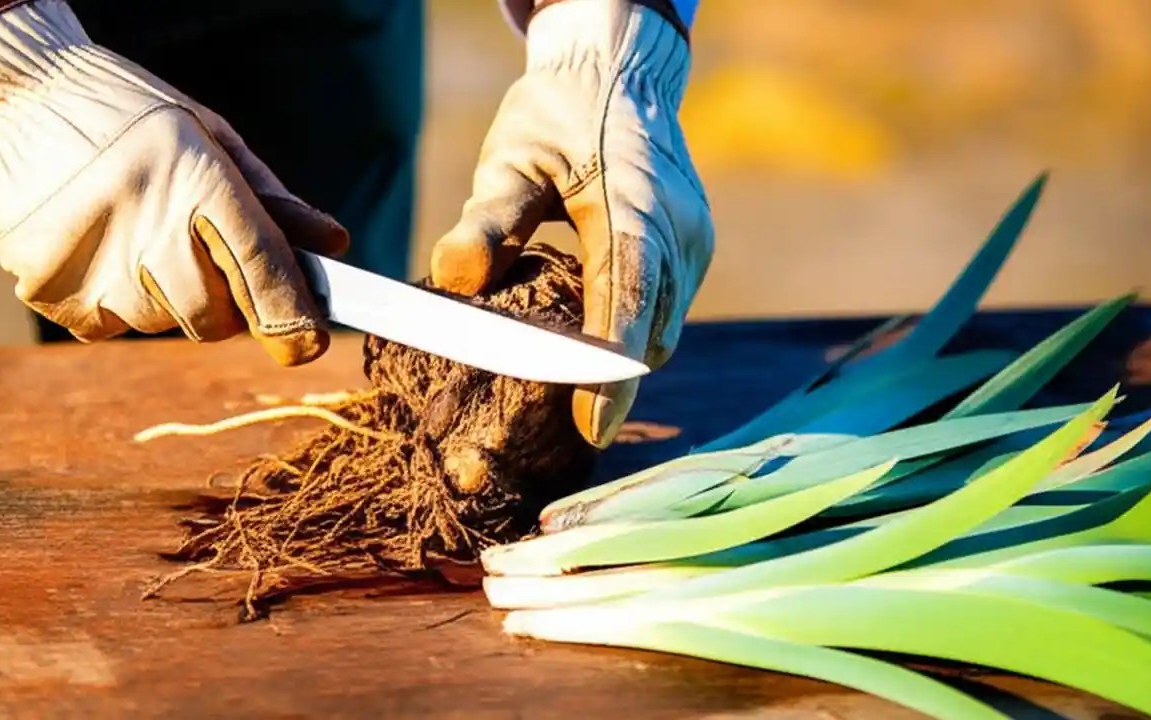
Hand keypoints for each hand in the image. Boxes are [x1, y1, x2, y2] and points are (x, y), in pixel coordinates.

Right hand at [0, 0, 346, 365]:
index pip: (259, 265)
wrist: (15, 98)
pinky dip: (109, 300)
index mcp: (195, 177)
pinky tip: (96, 246)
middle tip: (199, 258)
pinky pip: (104, 326)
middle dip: (224, 306)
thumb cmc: (131, 116)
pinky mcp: (45, 288)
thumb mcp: (210, 135)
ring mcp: (91, 263)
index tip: (309, 344)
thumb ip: (272, 199)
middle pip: (213, 317)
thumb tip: (333, 245)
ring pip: (158, 322)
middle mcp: (145, 224)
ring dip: (161, 296)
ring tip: (133, 232)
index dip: (290, 314)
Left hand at [430, 0, 713, 446]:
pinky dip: (633, 331)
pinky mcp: (696, 248)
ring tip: (569, 382)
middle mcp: (678, 233)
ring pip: (663, 330)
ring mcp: (696, 242)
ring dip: (621, 359)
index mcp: (632, 207)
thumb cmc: (557, 116)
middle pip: (650, 332)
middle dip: (610, 381)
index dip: (609, 372)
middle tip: (559, 419)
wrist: (620, 73)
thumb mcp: (511, 158)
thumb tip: (453, 280)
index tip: (591, 427)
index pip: (627, 303)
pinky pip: (667, 310)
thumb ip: (487, 221)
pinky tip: (590, 333)